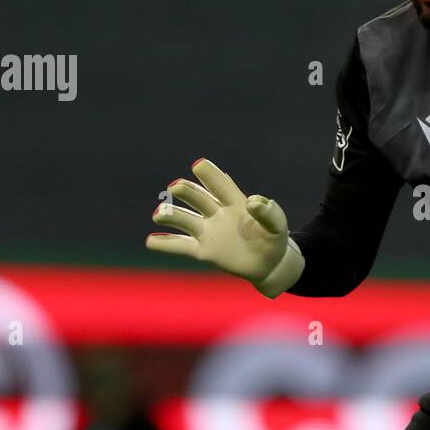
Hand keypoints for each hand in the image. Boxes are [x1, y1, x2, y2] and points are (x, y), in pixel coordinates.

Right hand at [145, 157, 303, 297]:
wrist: (269, 264)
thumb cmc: (273, 239)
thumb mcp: (278, 226)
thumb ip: (270, 213)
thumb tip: (253, 201)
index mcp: (236, 202)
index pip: (220, 185)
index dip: (210, 174)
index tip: (199, 165)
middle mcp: (217, 213)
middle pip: (198, 198)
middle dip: (187, 191)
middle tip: (176, 187)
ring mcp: (208, 231)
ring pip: (185, 220)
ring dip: (171, 215)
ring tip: (159, 214)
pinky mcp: (204, 251)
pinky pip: (181, 246)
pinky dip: (165, 244)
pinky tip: (151, 241)